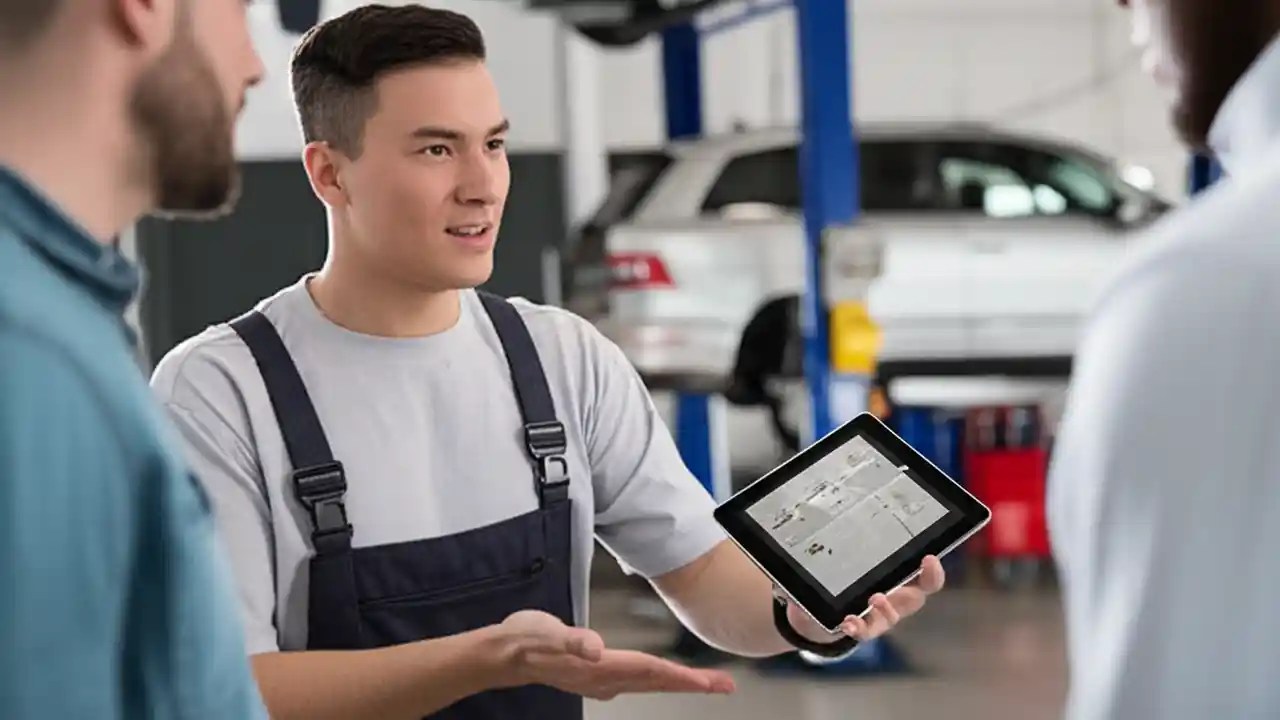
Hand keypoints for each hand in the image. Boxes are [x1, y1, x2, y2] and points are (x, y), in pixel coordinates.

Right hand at [495, 610, 736, 700]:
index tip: (709, 683)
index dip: (681, 677)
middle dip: (691, 684)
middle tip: (725, 686)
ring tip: (706, 682)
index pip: (650, 671)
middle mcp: (605, 678)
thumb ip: (571, 640)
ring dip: (679, 682)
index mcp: (601, 667)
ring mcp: (602, 680)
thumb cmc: (525, 640)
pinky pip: (638, 679)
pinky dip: (658, 678)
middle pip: (657, 682)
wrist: (504, 654)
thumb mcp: (545, 634)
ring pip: (650, 682)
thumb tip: (595, 648)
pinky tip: (666, 676)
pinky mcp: (597, 675)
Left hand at [785, 555, 945, 644]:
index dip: (933, 572)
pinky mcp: (864, 628)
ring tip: (875, 599)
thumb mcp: (862, 560)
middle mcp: (898, 600)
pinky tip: (848, 623)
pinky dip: (858, 628)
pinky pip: (865, 631)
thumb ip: (862, 544)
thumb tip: (850, 509)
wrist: (830, 610)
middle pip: (914, 598)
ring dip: (885, 609)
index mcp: (904, 580)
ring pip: (891, 617)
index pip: (927, 579)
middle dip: (910, 592)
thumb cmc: (856, 578)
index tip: (929, 558)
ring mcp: (882, 616)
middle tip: (900, 585)